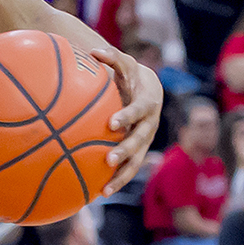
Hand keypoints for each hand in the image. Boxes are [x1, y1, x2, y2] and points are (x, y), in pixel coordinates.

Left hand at [87, 45, 162, 195]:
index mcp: (148, 103)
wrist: (150, 89)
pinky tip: (98, 193)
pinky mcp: (139, 152)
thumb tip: (93, 52)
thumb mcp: (125, 63)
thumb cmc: (132, 75)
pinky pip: (129, 168)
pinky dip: (116, 180)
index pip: (139, 111)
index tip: (112, 123)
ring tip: (105, 189)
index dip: (127, 117)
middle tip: (108, 159)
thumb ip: (111, 57)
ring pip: (136, 161)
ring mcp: (146, 140)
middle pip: (140, 140)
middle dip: (126, 150)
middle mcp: (150, 124)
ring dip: (122, 175)